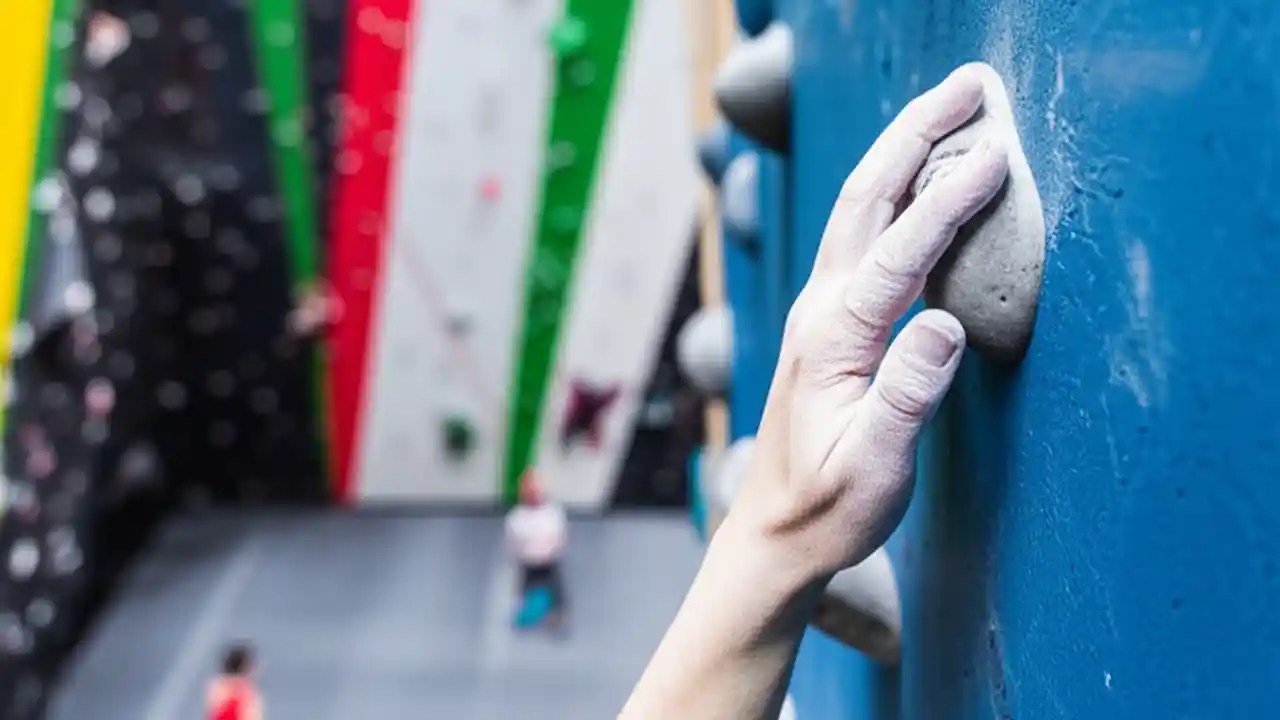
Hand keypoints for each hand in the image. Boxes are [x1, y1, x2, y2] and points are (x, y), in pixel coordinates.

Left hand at [728, 63, 1008, 578]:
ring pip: (860, 209)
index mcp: (832, 339)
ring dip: (903, 152)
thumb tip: (943, 326)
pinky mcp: (827, 321)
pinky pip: (863, 236)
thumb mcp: (873, 467)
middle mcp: (819, 311)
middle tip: (970, 86)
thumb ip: (907, 397)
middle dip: (917, 136)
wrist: (776, 532)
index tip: (994, 158)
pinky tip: (918, 179)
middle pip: (866, 201)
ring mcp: (818, 310)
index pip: (897, 255)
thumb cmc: (828, 507)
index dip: (946, 204)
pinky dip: (895, 191)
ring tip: (951, 109)